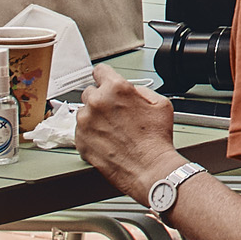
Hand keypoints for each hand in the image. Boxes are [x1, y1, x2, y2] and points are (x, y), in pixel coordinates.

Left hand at [75, 69, 179, 200]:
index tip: (104, 80)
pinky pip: (80, 131)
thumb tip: (130, 91)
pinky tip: (106, 140)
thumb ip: (140, 90)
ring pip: (84, 113)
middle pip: (90, 92)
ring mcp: (86, 123)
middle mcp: (97, 103)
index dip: (104, 76)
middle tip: (114, 112)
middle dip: (101, 99)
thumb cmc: (155, 139)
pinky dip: (90, 134)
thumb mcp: (160, 103)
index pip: (100, 71)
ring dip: (94, 117)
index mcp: (116, 89)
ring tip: (112, 129)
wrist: (148, 168)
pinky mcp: (80, 141)